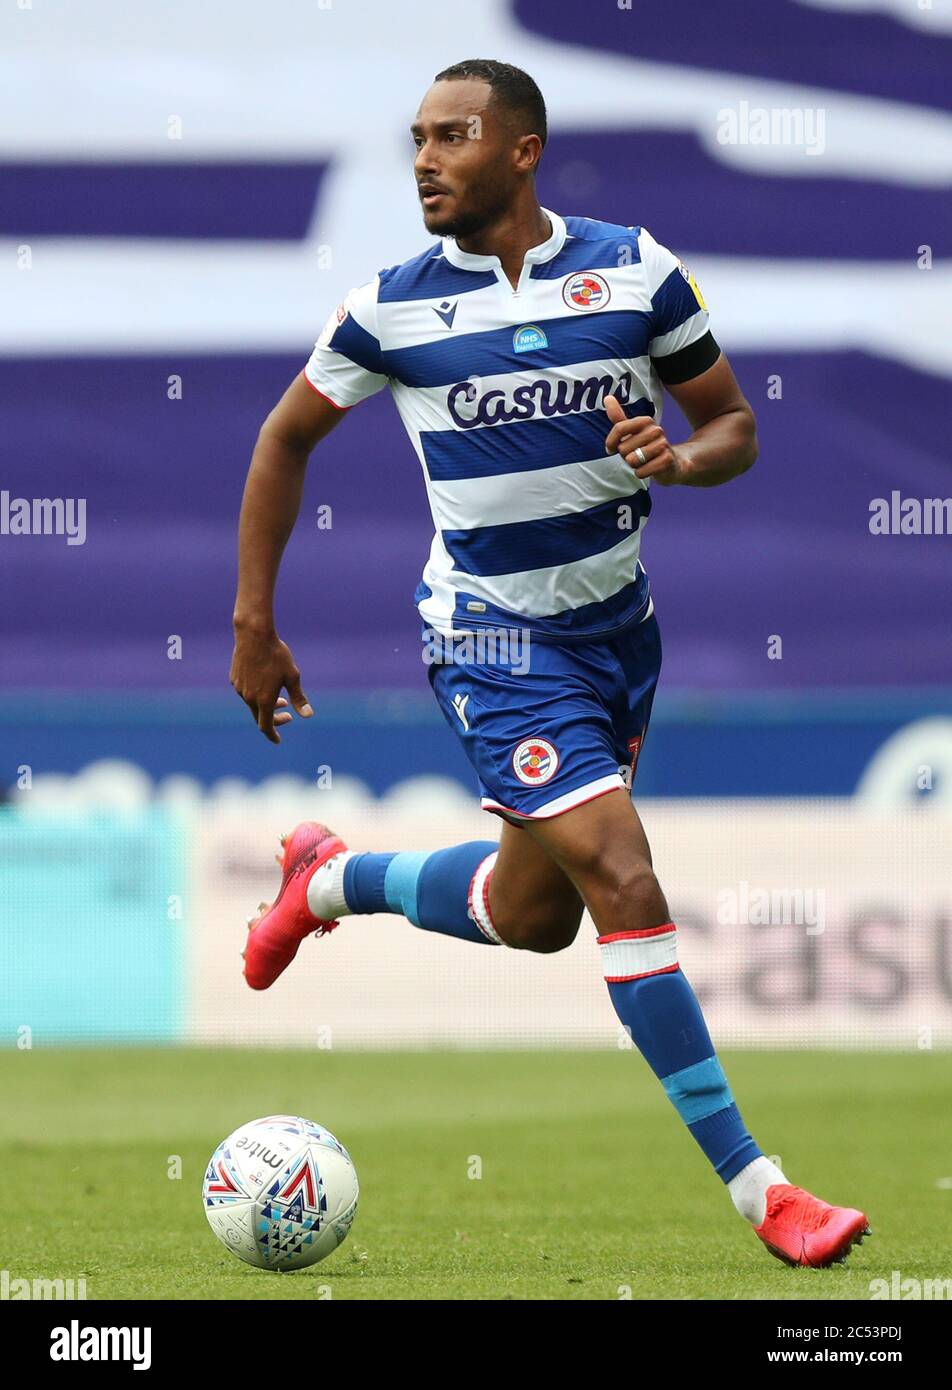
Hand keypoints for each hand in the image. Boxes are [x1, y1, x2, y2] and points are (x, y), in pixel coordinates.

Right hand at [229, 625, 312, 742]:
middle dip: (274, 719)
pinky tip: (264, 682)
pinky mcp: (234, 679)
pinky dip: (256, 694)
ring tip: (280, 697)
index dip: (273, 735)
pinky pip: (245, 692)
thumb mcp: (292, 677)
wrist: (254, 635)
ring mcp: (239, 688)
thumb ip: (299, 698)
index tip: (278, 740)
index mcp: (264, 700)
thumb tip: (308, 716)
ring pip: (252, 704)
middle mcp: (248, 697)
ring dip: (266, 705)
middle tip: (288, 713)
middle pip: (260, 717)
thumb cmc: (276, 655)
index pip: (266, 727)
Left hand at [604, 394, 686, 485]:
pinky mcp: (667, 460)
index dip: (611, 442)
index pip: (619, 428)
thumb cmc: (646, 447)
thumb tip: (607, 397)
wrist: (671, 462)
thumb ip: (618, 417)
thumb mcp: (631, 432)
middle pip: (623, 448)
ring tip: (643, 461)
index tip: (610, 449)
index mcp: (646, 421)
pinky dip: (641, 473)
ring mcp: (663, 445)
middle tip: (636, 455)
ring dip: (634, 465)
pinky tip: (649, 469)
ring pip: (632, 460)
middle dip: (626, 456)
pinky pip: (641, 472)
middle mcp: (656, 430)